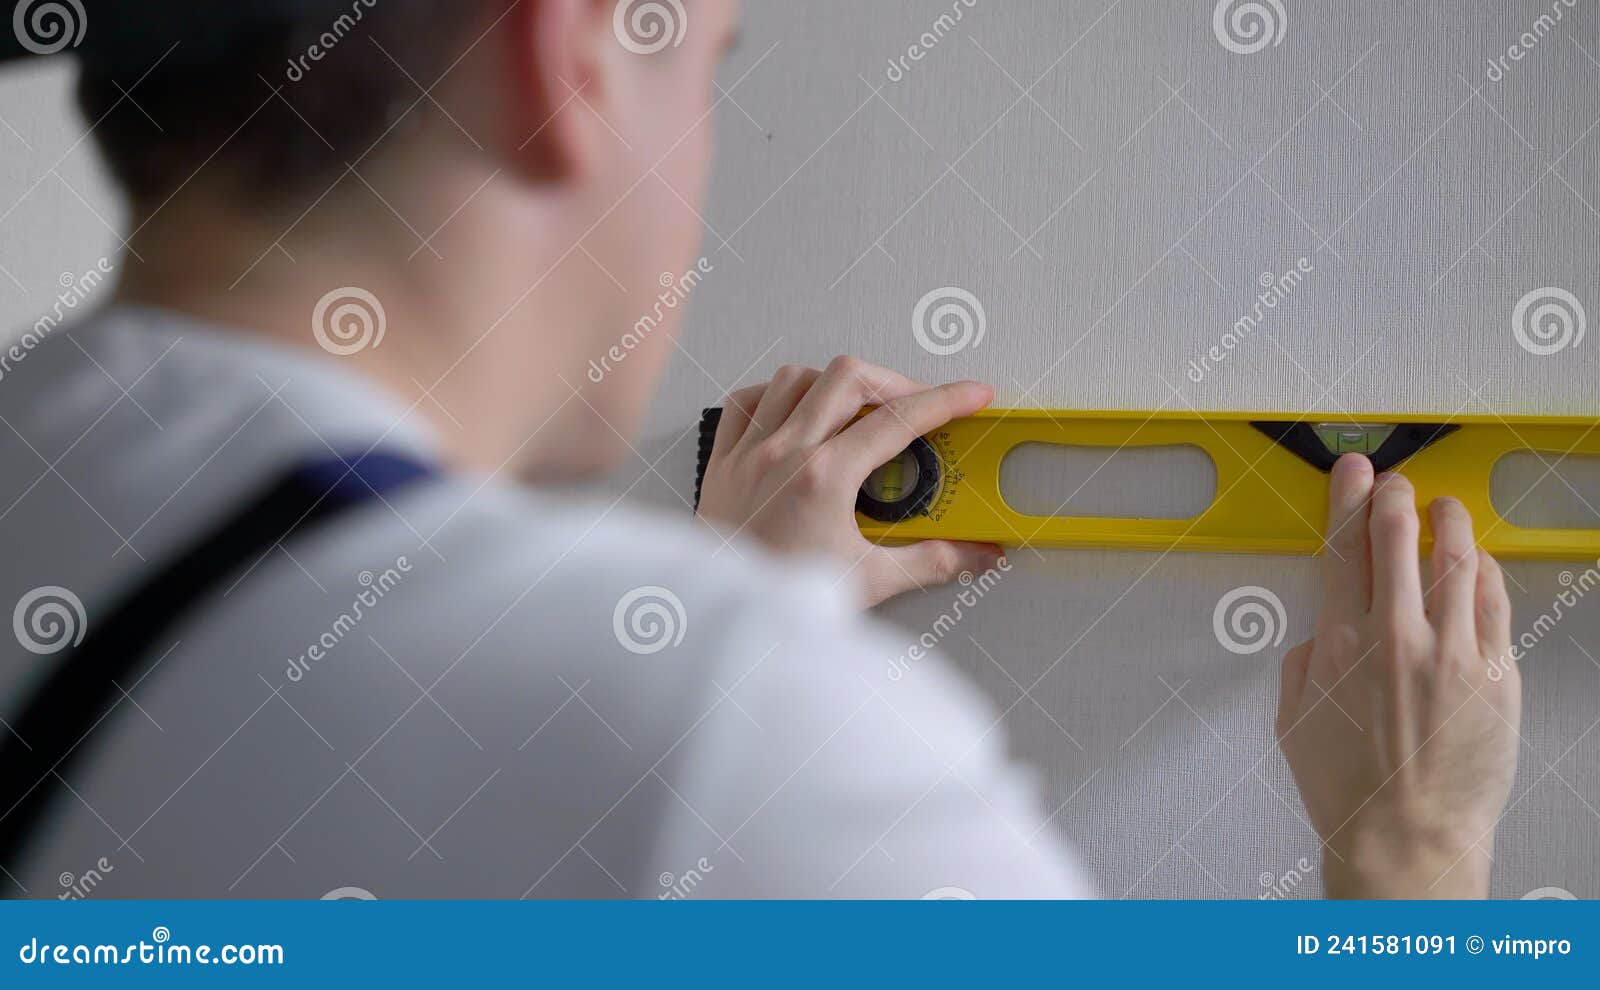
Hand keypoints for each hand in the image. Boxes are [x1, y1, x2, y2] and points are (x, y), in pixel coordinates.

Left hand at [696, 356, 1004, 606]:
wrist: (721, 618)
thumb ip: (930, 562)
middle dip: (893, 382)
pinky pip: (745, 400)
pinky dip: (776, 394)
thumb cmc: (779, 599)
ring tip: (859, 405)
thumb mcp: (868, 581)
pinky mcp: (722, 460)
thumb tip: (976, 554)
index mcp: (823, 478)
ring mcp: (749, 451)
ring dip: (835, 383)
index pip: (898, 420)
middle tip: (917, 404)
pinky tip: (795, 409)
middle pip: (848, 378)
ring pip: (795, 378)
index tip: (972, 396)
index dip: (946, 401)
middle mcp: (783, 453)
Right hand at [1277, 454, 1519, 898]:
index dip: (1349, 498)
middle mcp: (1398, 640)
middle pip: (1400, 538)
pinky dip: (1485, 573)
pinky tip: (1478, 565)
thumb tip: (1324, 631)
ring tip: (1446, 511)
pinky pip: (1496, 605)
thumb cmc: (1348, 790)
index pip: (1344, 547)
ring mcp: (1455, 655)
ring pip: (1458, 561)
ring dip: (1450, 525)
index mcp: (1341, 645)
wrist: (1408, 840)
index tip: (1354, 471)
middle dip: (1397, 498)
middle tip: (1397, 485)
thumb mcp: (1292, 720)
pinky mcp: (1498, 677)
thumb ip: (1305, 662)